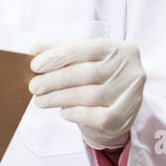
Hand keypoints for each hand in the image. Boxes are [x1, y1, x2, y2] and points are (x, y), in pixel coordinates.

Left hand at [28, 39, 145, 149]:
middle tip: (34, 86)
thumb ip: (61, 52)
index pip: (85, 49)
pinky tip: (64, 112)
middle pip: (86, 73)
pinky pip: (96, 116)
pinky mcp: (125, 117)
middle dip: (54, 80)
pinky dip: (76, 114)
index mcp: (121, 49)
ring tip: (40, 100)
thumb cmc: (96, 81)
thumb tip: (35, 48)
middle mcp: (131, 70)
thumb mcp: (81, 62)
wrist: (116, 113)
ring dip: (58, 98)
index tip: (35, 66)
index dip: (57, 57)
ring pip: (89, 95)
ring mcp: (131, 94)